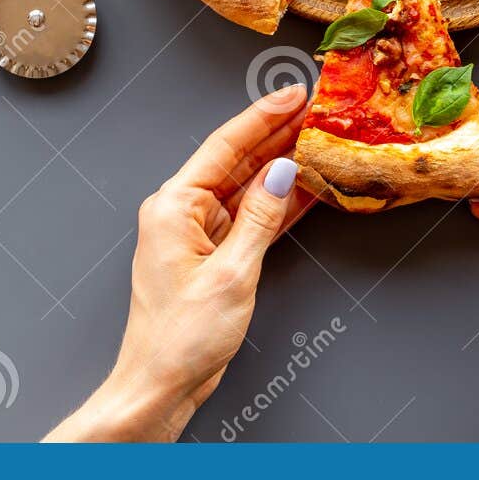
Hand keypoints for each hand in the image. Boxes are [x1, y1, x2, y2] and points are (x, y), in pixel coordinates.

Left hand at [45, 84, 313, 440]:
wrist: (160, 386)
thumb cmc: (179, 338)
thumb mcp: (231, 274)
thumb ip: (261, 218)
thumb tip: (284, 172)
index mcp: (173, 206)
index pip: (226, 146)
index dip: (264, 116)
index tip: (294, 94)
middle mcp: (182, 211)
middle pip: (238, 160)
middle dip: (277, 133)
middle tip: (315, 108)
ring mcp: (197, 232)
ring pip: (247, 186)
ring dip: (282, 165)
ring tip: (318, 137)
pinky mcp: (214, 253)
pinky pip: (250, 216)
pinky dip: (278, 203)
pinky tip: (306, 185)